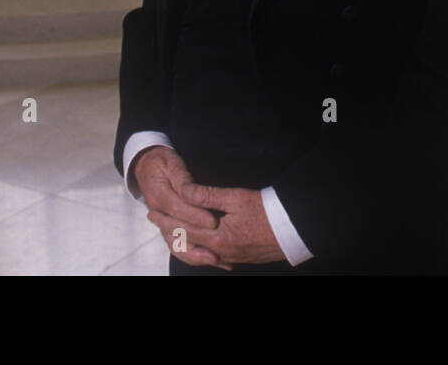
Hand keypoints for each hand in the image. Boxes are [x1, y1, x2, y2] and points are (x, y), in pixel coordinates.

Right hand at [132, 146, 227, 269]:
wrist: (146, 167)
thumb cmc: (162, 162)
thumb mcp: (171, 162)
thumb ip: (182, 178)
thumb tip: (191, 191)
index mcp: (158, 194)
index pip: (177, 208)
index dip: (195, 216)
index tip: (213, 222)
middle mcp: (157, 213)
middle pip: (176, 232)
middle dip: (199, 240)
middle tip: (218, 247)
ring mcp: (161, 223)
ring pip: (175, 244)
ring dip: (195, 254)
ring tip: (216, 259)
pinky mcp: (167, 228)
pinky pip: (177, 246)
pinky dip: (193, 255)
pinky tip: (211, 259)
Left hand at [152, 183, 285, 266]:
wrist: (295, 229)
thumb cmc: (267, 210)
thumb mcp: (236, 198)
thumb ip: (207, 196)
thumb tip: (184, 190)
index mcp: (217, 238)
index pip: (183, 229)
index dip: (166, 220)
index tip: (152, 211)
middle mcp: (221, 252)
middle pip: (188, 242)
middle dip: (169, 230)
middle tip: (155, 219)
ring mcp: (230, 258)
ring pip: (198, 252)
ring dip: (183, 240)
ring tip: (171, 230)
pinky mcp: (239, 258)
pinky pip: (212, 257)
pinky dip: (199, 249)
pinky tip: (197, 244)